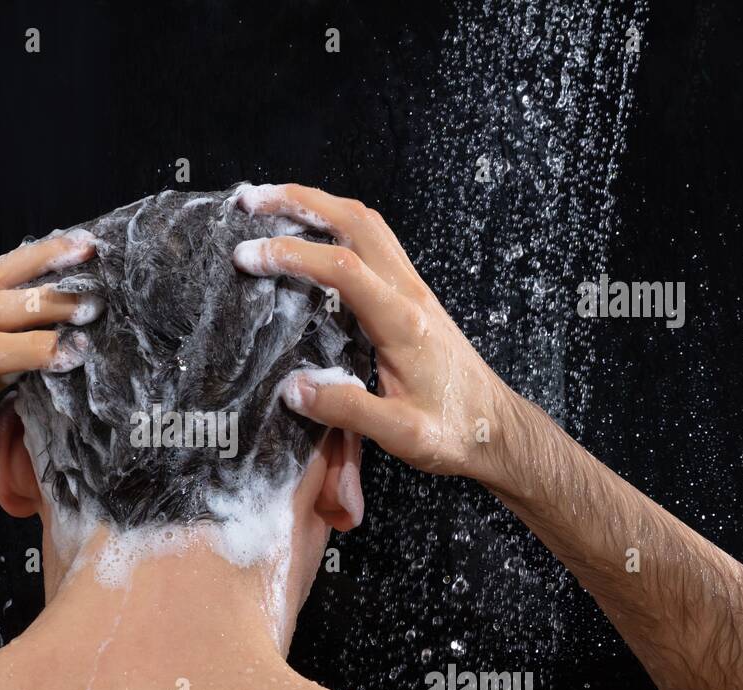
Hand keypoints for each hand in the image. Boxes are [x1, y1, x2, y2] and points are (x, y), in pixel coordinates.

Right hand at [232, 184, 518, 482]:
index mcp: (402, 321)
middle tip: (251, 202)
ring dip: (319, 205)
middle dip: (300, 202)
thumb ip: (346, 411)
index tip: (246, 256)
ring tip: (272, 205)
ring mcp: (413, 289)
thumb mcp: (401, 434)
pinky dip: (338, 224)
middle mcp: (409, 292)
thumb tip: (291, 389)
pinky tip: (313, 234)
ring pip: (367, 224)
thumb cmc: (454, 430)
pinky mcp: (412, 296)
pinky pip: (374, 243)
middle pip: (355, 221)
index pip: (341, 267)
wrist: (496, 427)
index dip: (290, 254)